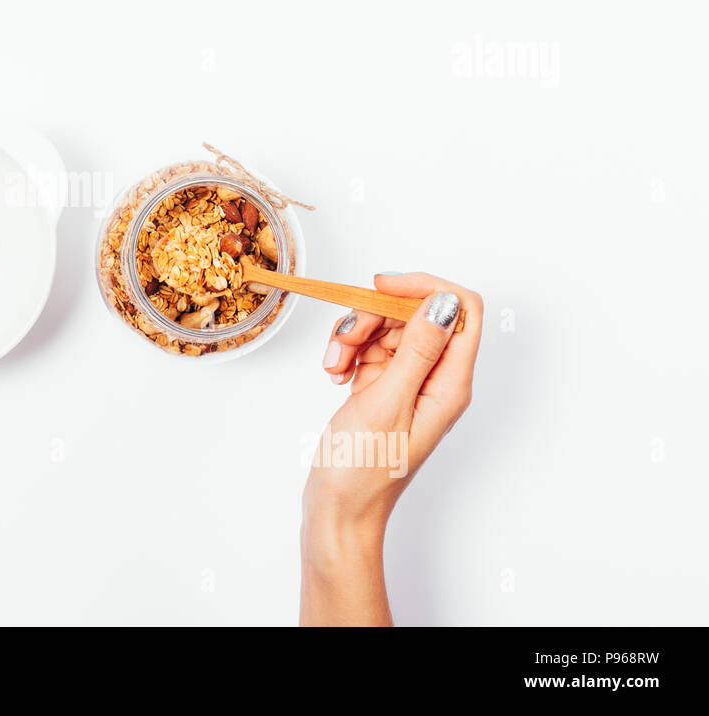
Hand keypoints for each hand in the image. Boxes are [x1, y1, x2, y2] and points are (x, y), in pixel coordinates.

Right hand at [300, 272, 482, 624]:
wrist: (338, 510)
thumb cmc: (363, 470)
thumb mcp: (388, 402)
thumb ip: (416, 348)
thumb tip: (442, 302)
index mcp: (450, 384)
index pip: (462, 310)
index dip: (425, 288)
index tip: (382, 286)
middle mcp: (436, 380)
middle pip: (417, 315)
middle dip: (375, 315)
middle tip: (347, 340)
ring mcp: (409, 384)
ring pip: (388, 329)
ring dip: (354, 336)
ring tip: (334, 366)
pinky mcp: (384, 389)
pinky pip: (369, 350)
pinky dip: (348, 353)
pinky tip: (334, 375)